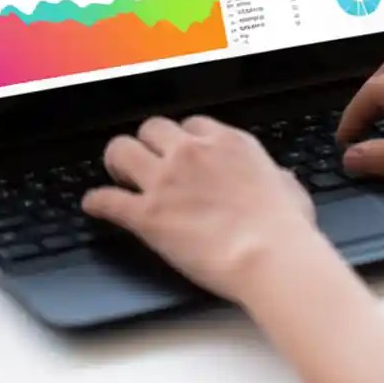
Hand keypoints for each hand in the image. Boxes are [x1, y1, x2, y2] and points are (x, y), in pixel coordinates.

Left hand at [82, 115, 315, 301]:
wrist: (271, 257)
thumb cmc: (285, 229)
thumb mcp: (289, 190)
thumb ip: (275, 178)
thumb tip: (279, 178)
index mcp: (227, 143)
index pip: (192, 124)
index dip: (184, 139)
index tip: (182, 151)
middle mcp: (191, 154)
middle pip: (152, 128)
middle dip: (148, 143)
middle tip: (148, 161)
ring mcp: (165, 181)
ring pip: (121, 150)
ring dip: (117, 162)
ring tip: (117, 174)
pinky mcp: (146, 214)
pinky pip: (107, 199)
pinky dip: (97, 202)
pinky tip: (94, 205)